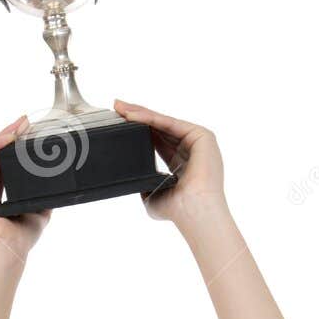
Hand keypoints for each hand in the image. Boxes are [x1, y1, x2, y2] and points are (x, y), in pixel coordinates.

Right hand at [0, 117, 52, 267]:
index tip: (29, 133)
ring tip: (22, 124)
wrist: (7, 248)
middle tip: (27, 121)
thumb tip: (56, 180)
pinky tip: (11, 136)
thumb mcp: (36, 211)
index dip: (15, 149)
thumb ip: (40, 195)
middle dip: (10, 138)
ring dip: (5, 137)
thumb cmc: (20, 238)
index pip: (2, 168)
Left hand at [112, 101, 227, 229]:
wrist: (192, 211)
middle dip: (137, 116)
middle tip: (116, 107)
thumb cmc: (176, 210)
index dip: (140, 130)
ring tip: (120, 108)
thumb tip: (134, 180)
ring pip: (164, 122)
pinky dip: (151, 118)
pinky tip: (133, 115)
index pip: (158, 141)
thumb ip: (145, 184)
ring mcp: (198, 141)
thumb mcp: (152, 195)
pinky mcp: (202, 135)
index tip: (120, 122)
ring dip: (141, 113)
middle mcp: (191, 150)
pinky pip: (170, 123)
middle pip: (159, 127)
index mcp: (181, 164)